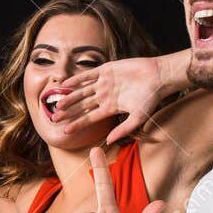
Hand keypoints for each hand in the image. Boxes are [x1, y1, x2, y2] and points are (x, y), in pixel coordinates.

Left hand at [52, 56, 166, 142]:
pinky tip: (65, 84)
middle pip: (82, 106)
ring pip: (82, 91)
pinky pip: (88, 75)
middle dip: (68, 113)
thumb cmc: (151, 98)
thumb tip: (108, 142)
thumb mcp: (137, 118)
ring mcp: (104, 83)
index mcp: (110, 108)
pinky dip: (77, 79)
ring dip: (70, 97)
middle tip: (54, 119)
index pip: (89, 118)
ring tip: (57, 104)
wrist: (158, 76)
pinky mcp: (106, 70)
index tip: (65, 131)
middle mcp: (105, 96)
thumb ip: (122, 129)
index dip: (77, 124)